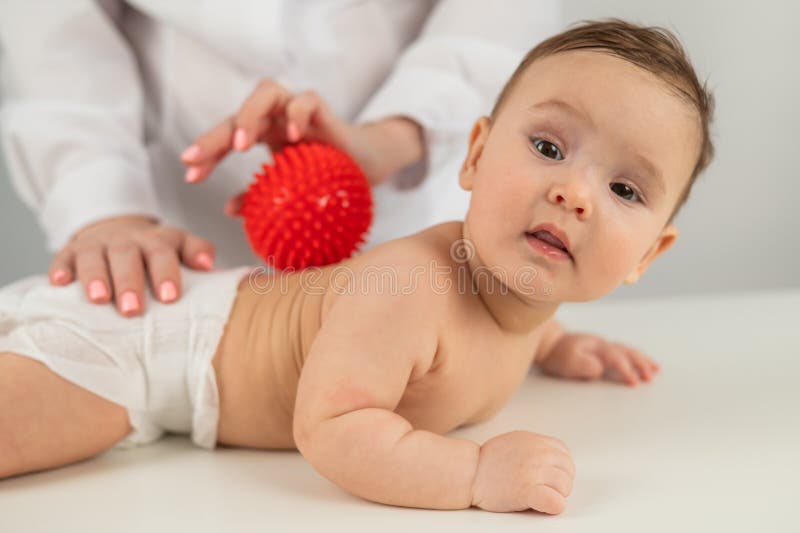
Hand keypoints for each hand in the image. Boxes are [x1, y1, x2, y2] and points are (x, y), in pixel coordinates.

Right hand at [48, 215, 215, 316]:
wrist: (116, 232)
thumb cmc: (155, 252)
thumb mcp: (178, 246)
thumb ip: (197, 251)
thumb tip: (209, 265)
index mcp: (157, 240)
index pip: (163, 253)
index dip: (166, 273)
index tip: (170, 297)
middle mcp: (127, 240)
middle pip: (128, 257)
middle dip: (130, 283)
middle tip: (133, 310)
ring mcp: (97, 245)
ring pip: (94, 258)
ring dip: (96, 277)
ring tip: (98, 299)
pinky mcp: (70, 252)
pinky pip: (63, 258)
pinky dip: (61, 270)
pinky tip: (58, 284)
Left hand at [180, 79, 423, 214]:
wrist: (367, 164)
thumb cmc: (326, 176)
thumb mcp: (290, 190)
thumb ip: (261, 197)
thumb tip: (229, 210)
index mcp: (262, 133)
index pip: (227, 137)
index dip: (206, 153)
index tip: (190, 175)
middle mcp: (275, 116)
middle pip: (237, 112)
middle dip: (214, 135)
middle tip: (196, 159)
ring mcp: (298, 108)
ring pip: (267, 91)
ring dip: (249, 115)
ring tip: (242, 147)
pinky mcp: (324, 108)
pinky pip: (307, 100)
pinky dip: (296, 113)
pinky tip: (291, 136)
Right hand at [471, 430, 574, 514]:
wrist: (469, 472)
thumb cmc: (487, 461)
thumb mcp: (516, 441)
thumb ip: (535, 447)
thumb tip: (552, 456)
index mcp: (535, 442)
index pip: (564, 453)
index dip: (560, 467)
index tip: (551, 476)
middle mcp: (537, 454)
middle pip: (567, 470)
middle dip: (560, 482)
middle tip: (546, 489)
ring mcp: (532, 472)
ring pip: (564, 486)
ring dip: (557, 494)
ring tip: (542, 497)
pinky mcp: (527, 492)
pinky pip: (554, 502)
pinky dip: (555, 505)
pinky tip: (546, 505)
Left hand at [537, 332, 660, 385]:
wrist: (550, 342)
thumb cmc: (557, 354)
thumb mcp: (565, 361)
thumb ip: (582, 364)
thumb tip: (600, 369)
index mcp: (595, 347)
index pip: (615, 358)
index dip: (625, 370)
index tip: (635, 383)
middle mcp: (603, 344)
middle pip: (626, 352)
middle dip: (639, 365)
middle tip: (650, 378)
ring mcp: (604, 346)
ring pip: (628, 351)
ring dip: (642, 360)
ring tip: (656, 370)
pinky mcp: (605, 350)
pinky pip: (625, 352)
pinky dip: (637, 357)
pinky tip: (647, 363)